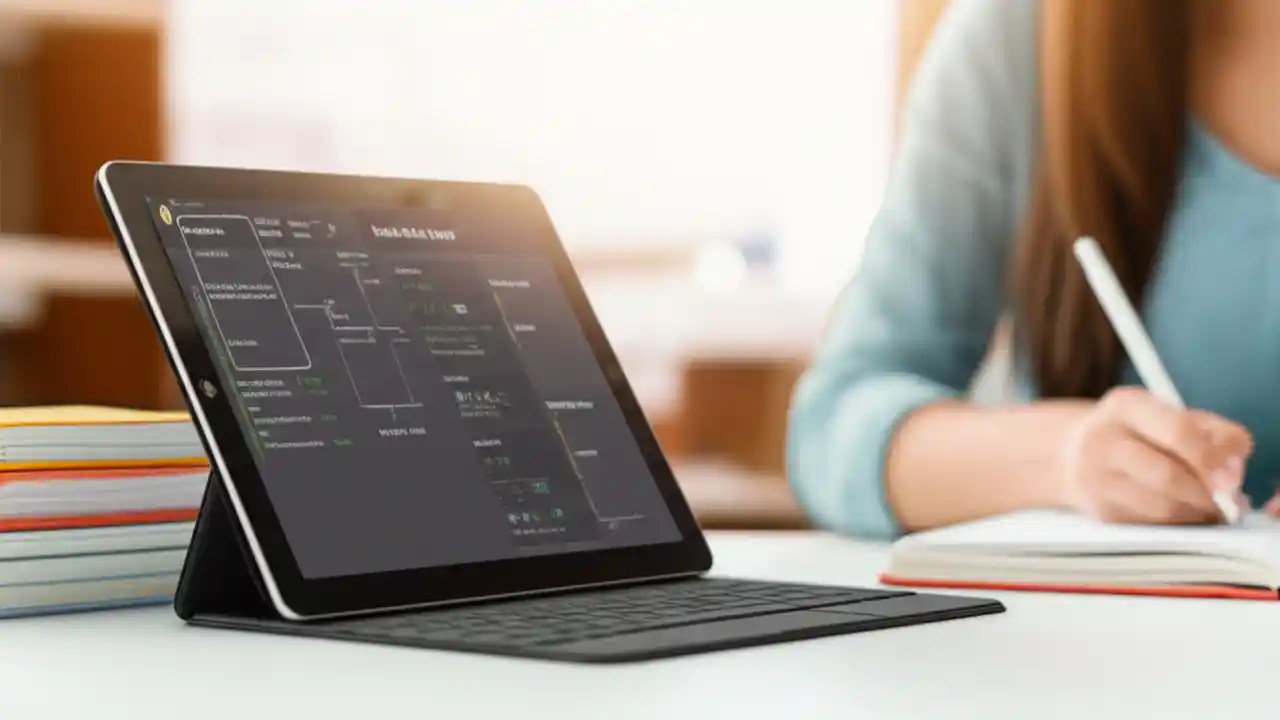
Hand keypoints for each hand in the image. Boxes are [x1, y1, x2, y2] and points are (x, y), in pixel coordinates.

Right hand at [1058, 387, 1252, 523]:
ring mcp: (1097, 478)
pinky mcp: (1100, 510)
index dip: (1211, 458)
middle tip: (1225, 499)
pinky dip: (1177, 523)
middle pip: (1167, 476)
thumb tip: (1233, 472)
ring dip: (1195, 512)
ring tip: (1208, 507)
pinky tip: (1183, 513)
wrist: (1071, 453)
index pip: (1178, 431)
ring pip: (1161, 507)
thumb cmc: (1134, 432)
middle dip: (1205, 493)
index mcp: (1126, 406)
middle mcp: (1104, 440)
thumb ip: (1214, 433)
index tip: (1230, 476)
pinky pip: (1152, 524)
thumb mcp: (1170, 414)